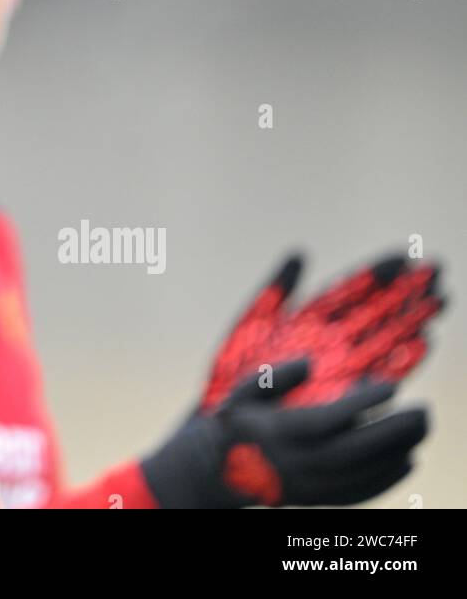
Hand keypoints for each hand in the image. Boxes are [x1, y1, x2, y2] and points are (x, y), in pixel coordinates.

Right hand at [142, 359, 428, 507]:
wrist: (214, 472)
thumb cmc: (229, 424)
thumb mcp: (240, 392)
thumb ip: (274, 376)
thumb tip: (310, 363)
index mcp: (274, 433)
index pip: (328, 420)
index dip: (363, 404)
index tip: (390, 385)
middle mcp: (294, 463)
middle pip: (355, 451)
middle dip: (394, 431)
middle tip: (424, 410)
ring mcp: (307, 485)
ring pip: (362, 473)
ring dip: (397, 451)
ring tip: (421, 428)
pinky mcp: (316, 497)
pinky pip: (358, 492)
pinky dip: (386, 478)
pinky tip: (406, 459)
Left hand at [201, 252, 444, 411]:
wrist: (229, 416)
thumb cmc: (235, 370)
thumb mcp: (253, 322)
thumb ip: (278, 289)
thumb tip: (299, 253)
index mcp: (310, 320)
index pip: (349, 290)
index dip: (376, 274)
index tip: (403, 256)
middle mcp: (332, 341)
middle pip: (375, 311)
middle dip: (405, 291)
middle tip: (436, 268)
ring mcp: (340, 366)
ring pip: (383, 337)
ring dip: (412, 319)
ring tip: (439, 299)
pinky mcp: (344, 392)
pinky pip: (377, 372)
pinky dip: (401, 359)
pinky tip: (423, 342)